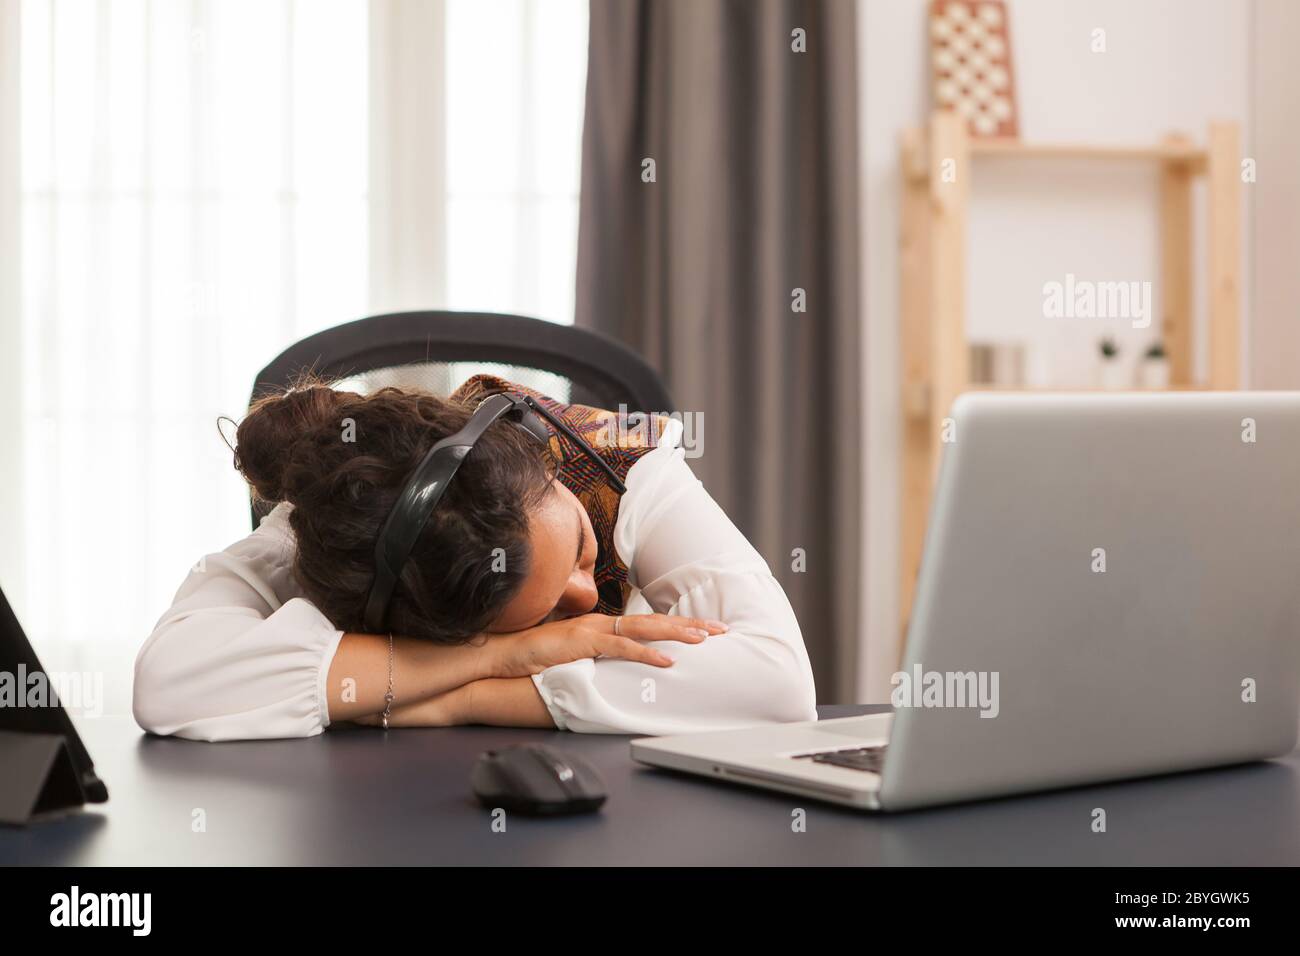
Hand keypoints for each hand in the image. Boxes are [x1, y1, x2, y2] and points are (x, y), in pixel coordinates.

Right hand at [488, 613, 727, 677]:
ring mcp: (591, 630)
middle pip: (653, 621)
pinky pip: (621, 647)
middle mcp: (600, 622)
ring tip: (704, 640)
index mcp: (600, 625)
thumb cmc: (533, 656)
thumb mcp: (571, 654)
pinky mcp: (581, 642)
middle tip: (720, 629)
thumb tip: (615, 665)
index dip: (675, 625)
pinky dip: (646, 653)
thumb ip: (593, 656)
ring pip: (643, 629)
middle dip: (689, 624)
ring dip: (676, 634)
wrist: (501, 653)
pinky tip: (666, 660)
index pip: (645, 623)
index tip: (703, 629)